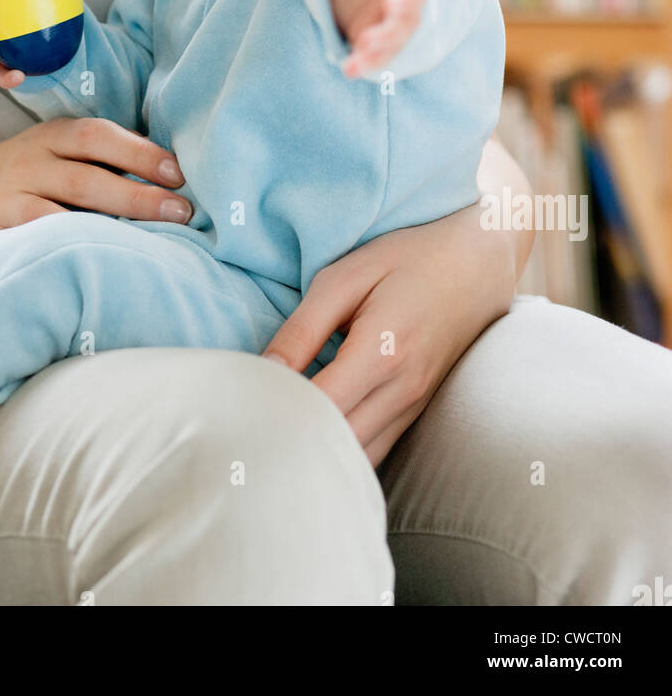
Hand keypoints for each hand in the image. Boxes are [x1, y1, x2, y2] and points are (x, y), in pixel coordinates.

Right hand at [0, 118, 192, 247]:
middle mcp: (31, 160)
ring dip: (109, 226)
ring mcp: (9, 195)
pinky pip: (34, 240)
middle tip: (182, 211)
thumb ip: (100, 157)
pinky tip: (100, 260)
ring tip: (151, 243)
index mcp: (53, 135)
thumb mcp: (55, 151)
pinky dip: (67, 248)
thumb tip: (171, 174)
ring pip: (61, 210)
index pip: (99, 134)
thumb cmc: (26, 174)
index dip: (140, 152)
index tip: (180, 173)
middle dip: (138, 194)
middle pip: (87, 175)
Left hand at [262, 207, 514, 466]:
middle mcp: (401, 393)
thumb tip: (262, 373)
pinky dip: (340, 452)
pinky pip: (372, 451)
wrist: (478, 262)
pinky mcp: (415, 413)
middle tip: (247, 426)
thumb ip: (303, 329)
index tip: (240, 403)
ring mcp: (413, 409)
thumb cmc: (406, 259)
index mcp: (380, 355)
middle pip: (333, 447)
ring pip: (354, 460)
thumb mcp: (346, 278)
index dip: (272, 413)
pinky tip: (311, 434)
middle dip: (287, 441)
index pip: (314, 411)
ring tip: (274, 432)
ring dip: (314, 453)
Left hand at [324, 0, 426, 78]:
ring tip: (354, 67)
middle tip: (367, 44)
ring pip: (394, 43)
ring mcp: (390, 20)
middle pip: (408, 21)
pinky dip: (365, 64)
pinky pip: (376, 54)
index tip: (392, 6)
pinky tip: (349, 70)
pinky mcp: (374, 34)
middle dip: (391, 35)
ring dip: (377, 57)